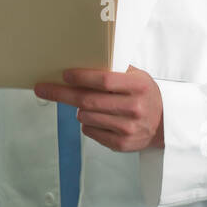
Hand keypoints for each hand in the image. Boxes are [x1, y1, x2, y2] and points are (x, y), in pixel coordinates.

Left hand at [33, 66, 163, 151]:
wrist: (164, 123)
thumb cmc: (144, 94)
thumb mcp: (137, 77)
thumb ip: (114, 71)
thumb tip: (80, 62)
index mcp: (139, 86)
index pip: (105, 80)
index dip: (82, 77)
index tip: (64, 75)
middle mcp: (135, 108)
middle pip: (89, 100)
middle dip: (62, 93)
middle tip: (42, 88)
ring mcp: (128, 128)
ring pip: (85, 116)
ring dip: (79, 109)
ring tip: (88, 104)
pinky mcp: (121, 144)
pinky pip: (89, 131)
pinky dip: (87, 123)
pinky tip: (97, 118)